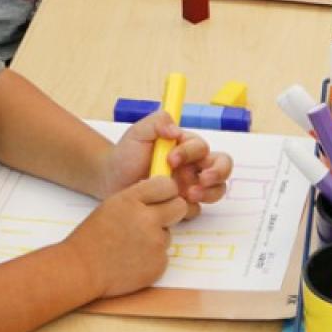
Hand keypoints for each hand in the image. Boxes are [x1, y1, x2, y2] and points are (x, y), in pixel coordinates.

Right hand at [64, 173, 187, 298]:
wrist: (81, 269)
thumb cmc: (93, 237)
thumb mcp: (113, 205)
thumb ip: (138, 198)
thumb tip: (162, 192)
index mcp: (133, 200)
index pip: (168, 185)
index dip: (167, 192)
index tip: (162, 198)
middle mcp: (148, 219)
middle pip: (180, 207)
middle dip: (172, 211)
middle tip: (157, 220)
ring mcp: (155, 243)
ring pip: (168, 234)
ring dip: (156, 238)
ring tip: (131, 246)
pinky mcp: (159, 265)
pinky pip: (163, 256)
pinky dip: (152, 259)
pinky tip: (133, 261)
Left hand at [100, 112, 234, 206]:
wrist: (109, 181)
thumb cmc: (126, 154)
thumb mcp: (139, 132)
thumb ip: (158, 122)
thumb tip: (175, 130)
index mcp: (186, 147)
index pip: (201, 147)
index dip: (190, 152)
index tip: (170, 159)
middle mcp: (193, 166)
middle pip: (222, 166)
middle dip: (218, 172)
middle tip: (202, 179)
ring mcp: (190, 187)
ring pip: (217, 189)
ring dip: (210, 192)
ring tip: (189, 195)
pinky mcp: (181, 206)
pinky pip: (197, 209)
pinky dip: (190, 209)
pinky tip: (172, 208)